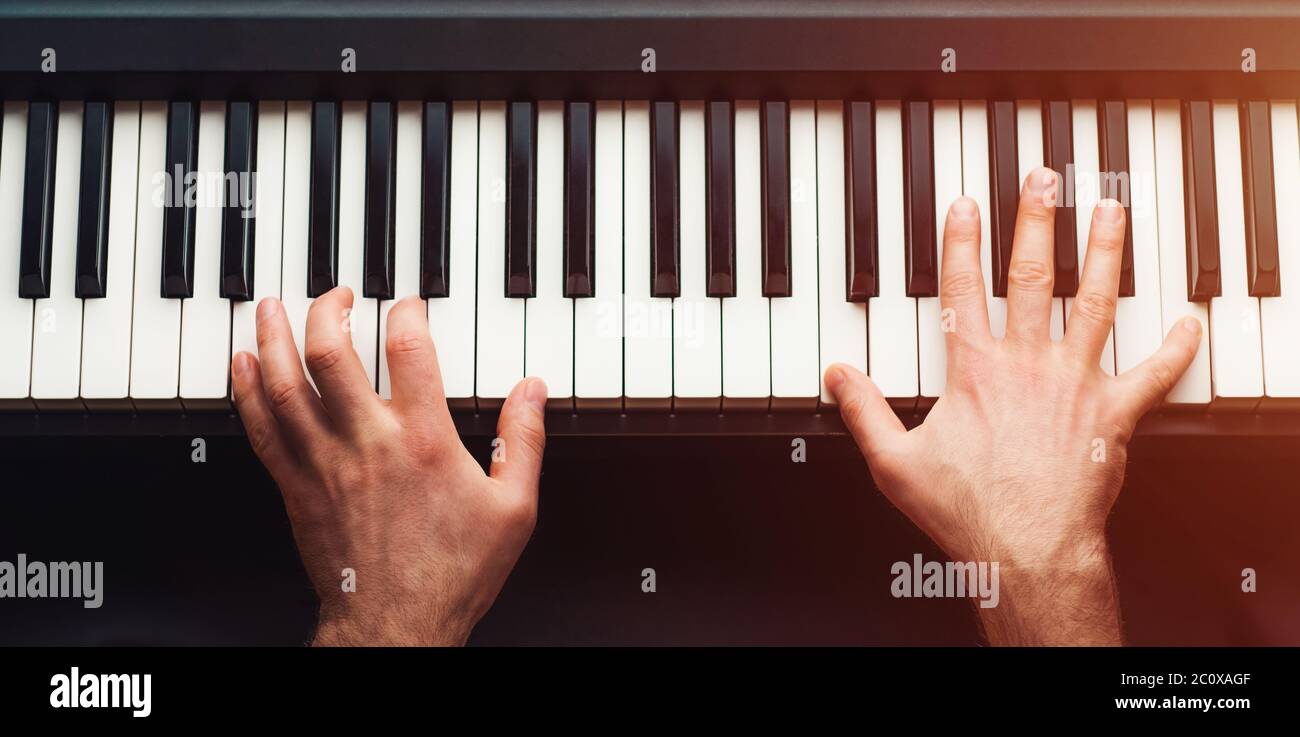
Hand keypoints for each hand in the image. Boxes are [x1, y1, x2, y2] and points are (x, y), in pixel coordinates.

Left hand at [230, 288, 546, 645]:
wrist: (397, 625)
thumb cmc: (452, 572)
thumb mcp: (513, 508)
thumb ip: (523, 441)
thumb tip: (531, 390)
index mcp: (423, 441)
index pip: (408, 349)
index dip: (407, 313)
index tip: (409, 305)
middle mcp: (367, 443)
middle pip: (330, 353)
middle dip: (327, 309)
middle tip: (335, 293)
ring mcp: (325, 464)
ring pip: (285, 384)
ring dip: (274, 336)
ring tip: (273, 305)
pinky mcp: (296, 488)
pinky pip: (261, 429)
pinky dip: (247, 389)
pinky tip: (242, 363)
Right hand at [825, 168, 1201, 644]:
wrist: (1026, 546)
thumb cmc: (966, 509)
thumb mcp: (893, 462)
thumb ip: (864, 411)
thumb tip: (837, 375)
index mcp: (974, 372)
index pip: (963, 290)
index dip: (961, 242)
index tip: (966, 204)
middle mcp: (1027, 365)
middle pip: (1032, 278)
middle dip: (1036, 222)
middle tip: (1045, 179)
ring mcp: (1074, 384)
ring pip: (1094, 304)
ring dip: (1104, 253)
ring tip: (1111, 211)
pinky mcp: (1113, 414)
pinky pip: (1151, 375)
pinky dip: (1174, 348)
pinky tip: (1189, 322)